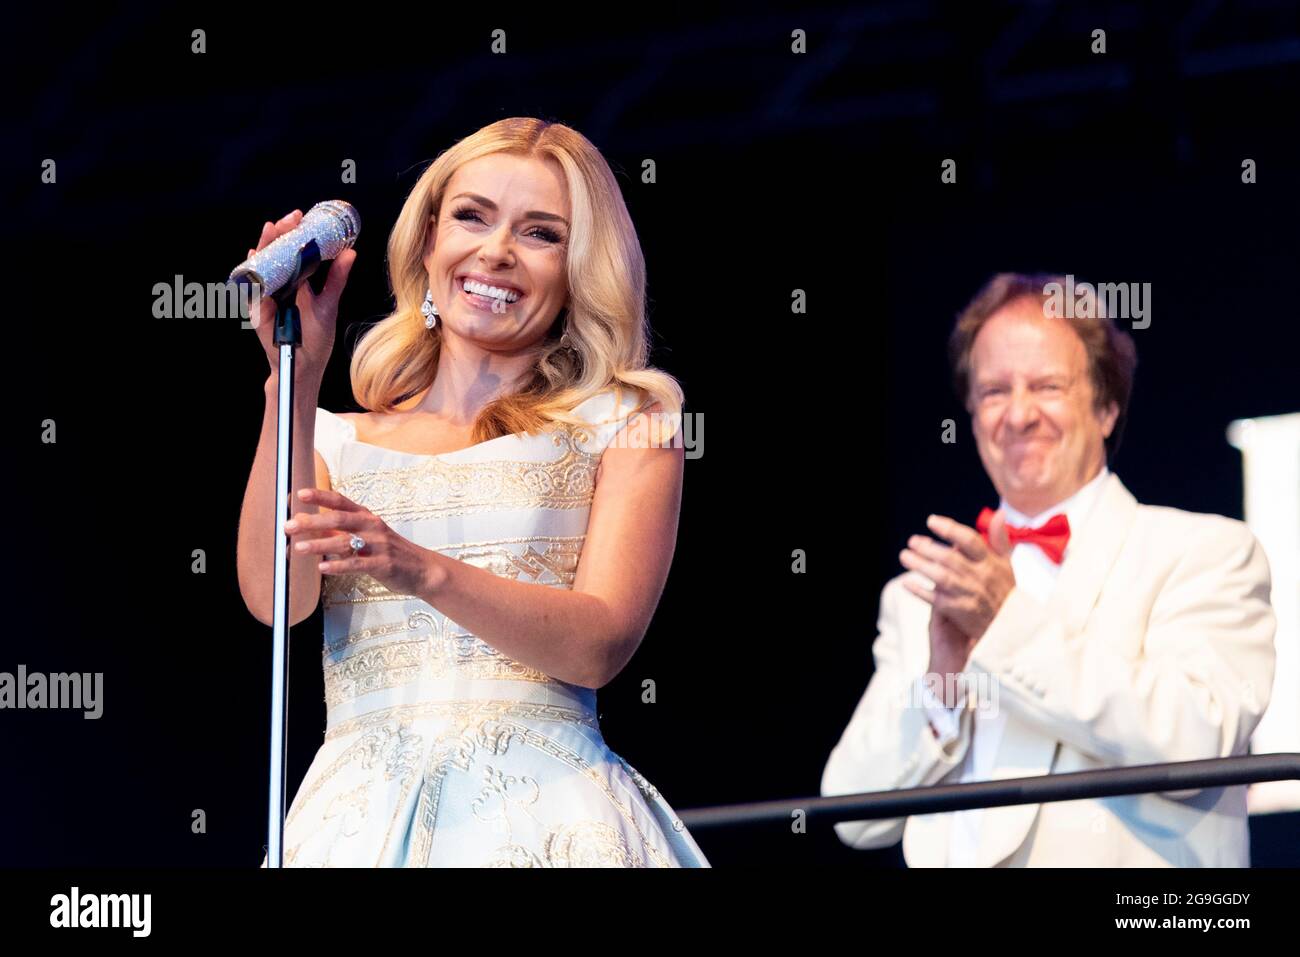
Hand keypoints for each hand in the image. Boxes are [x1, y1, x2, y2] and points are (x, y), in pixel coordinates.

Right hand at [248, 209, 355, 378]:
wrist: (304, 364)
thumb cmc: (316, 337)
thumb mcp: (329, 304)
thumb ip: (336, 279)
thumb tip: (350, 254)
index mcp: (299, 281)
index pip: (295, 251)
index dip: (296, 233)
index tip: (303, 217)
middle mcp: (282, 284)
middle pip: (277, 253)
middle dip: (281, 234)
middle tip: (289, 219)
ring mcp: (268, 295)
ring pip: (263, 264)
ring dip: (265, 245)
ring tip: (272, 229)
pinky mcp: (258, 307)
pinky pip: (252, 285)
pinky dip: (252, 269)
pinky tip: (253, 255)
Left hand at [283, 487, 436, 598]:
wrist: (423, 569)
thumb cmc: (390, 552)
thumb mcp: (368, 536)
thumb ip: (341, 532)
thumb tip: (309, 525)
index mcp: (367, 517)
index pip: (341, 501)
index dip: (321, 497)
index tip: (300, 494)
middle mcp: (372, 527)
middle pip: (339, 519)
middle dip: (312, 522)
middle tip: (290, 525)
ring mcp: (379, 545)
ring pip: (345, 542)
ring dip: (320, 544)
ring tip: (299, 548)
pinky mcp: (382, 564)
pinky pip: (357, 564)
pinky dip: (338, 566)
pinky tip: (322, 568)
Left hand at [899, 512, 1014, 641]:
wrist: (1009, 626)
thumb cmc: (1004, 590)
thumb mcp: (1007, 564)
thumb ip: (999, 538)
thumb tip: (999, 514)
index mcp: (990, 563)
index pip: (970, 540)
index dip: (949, 529)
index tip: (932, 521)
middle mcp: (979, 577)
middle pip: (950, 558)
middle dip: (928, 548)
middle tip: (912, 541)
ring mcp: (968, 594)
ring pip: (940, 576)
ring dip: (920, 565)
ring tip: (905, 556)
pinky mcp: (958, 611)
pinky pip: (934, 599)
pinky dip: (919, 590)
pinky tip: (907, 582)